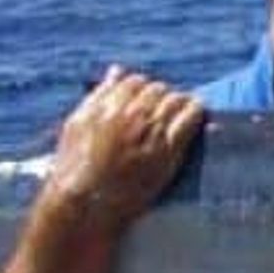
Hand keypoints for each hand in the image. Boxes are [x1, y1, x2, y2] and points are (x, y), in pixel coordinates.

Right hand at [44, 67, 203, 234]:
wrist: (89, 202)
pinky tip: (197, 115)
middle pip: (158, 90)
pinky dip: (196, 112)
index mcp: (106, 106)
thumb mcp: (77, 125)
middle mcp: (130, 115)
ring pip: (176, 100)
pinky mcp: (169, 150)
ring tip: (181, 110)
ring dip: (179, 103)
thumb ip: (98, 95)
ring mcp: (151, 132)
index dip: (142, 89)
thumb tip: (117, 70)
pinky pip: (190, 119)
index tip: (145, 99)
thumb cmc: (76, 166)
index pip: (134, 82)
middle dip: (161, 96)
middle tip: (164, 108)